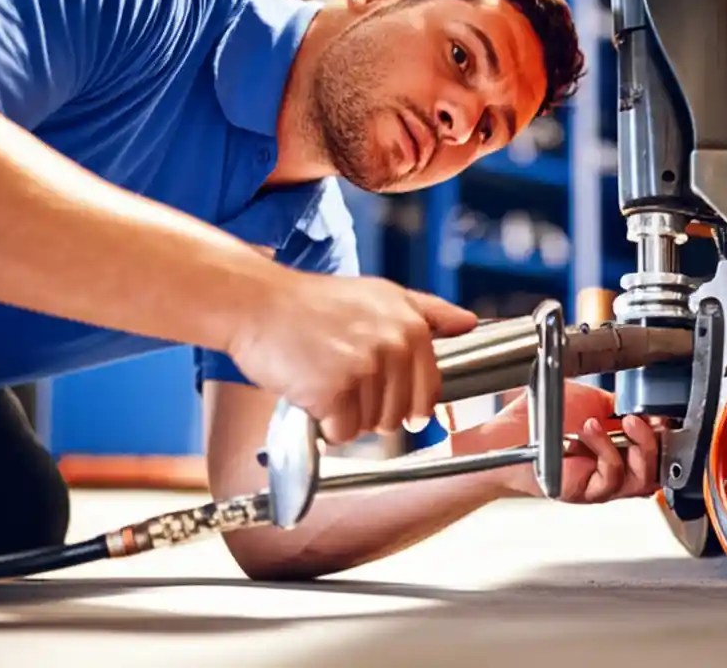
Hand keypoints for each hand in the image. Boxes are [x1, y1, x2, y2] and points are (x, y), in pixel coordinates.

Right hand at [227, 271, 476, 443]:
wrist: (258, 304)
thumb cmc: (315, 303)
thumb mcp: (380, 294)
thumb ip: (429, 311)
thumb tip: (467, 323)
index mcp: (411, 327)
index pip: (428, 390)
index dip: (405, 400)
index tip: (383, 394)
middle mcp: (393, 346)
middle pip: (400, 414)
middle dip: (373, 408)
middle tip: (343, 380)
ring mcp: (364, 368)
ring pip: (371, 426)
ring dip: (346, 415)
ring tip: (325, 378)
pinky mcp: (334, 391)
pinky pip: (342, 433)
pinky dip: (325, 424)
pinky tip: (311, 392)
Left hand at [480, 382, 659, 502]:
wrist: (508, 434)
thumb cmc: (540, 420)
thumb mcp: (589, 402)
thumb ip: (617, 404)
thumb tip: (641, 401)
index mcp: (618, 448)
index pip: (657, 450)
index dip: (665, 433)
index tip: (662, 414)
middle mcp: (614, 470)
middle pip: (657, 470)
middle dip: (656, 442)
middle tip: (644, 419)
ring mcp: (601, 484)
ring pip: (642, 480)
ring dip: (638, 446)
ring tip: (622, 421)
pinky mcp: (585, 491)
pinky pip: (611, 479)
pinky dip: (607, 453)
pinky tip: (591, 431)